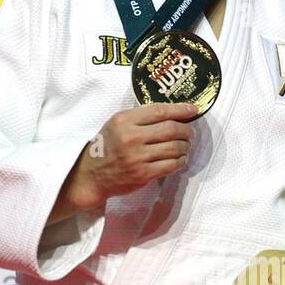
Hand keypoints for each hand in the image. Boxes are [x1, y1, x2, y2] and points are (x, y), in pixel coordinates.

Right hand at [47, 102, 199, 224]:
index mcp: (124, 120)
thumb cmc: (107, 146)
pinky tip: (181, 159)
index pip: (160, 111)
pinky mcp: (143, 174)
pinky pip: (170, 165)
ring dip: (185, 146)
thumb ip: (140, 117)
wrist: (92, 175)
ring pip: (174, 148)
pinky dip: (181, 161)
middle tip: (190, 132)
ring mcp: (137, 157)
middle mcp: (131, 137)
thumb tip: (172, 113)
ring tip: (186, 145)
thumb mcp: (117, 124)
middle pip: (171, 129)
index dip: (180, 110)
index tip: (193, 110)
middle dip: (186, 130)